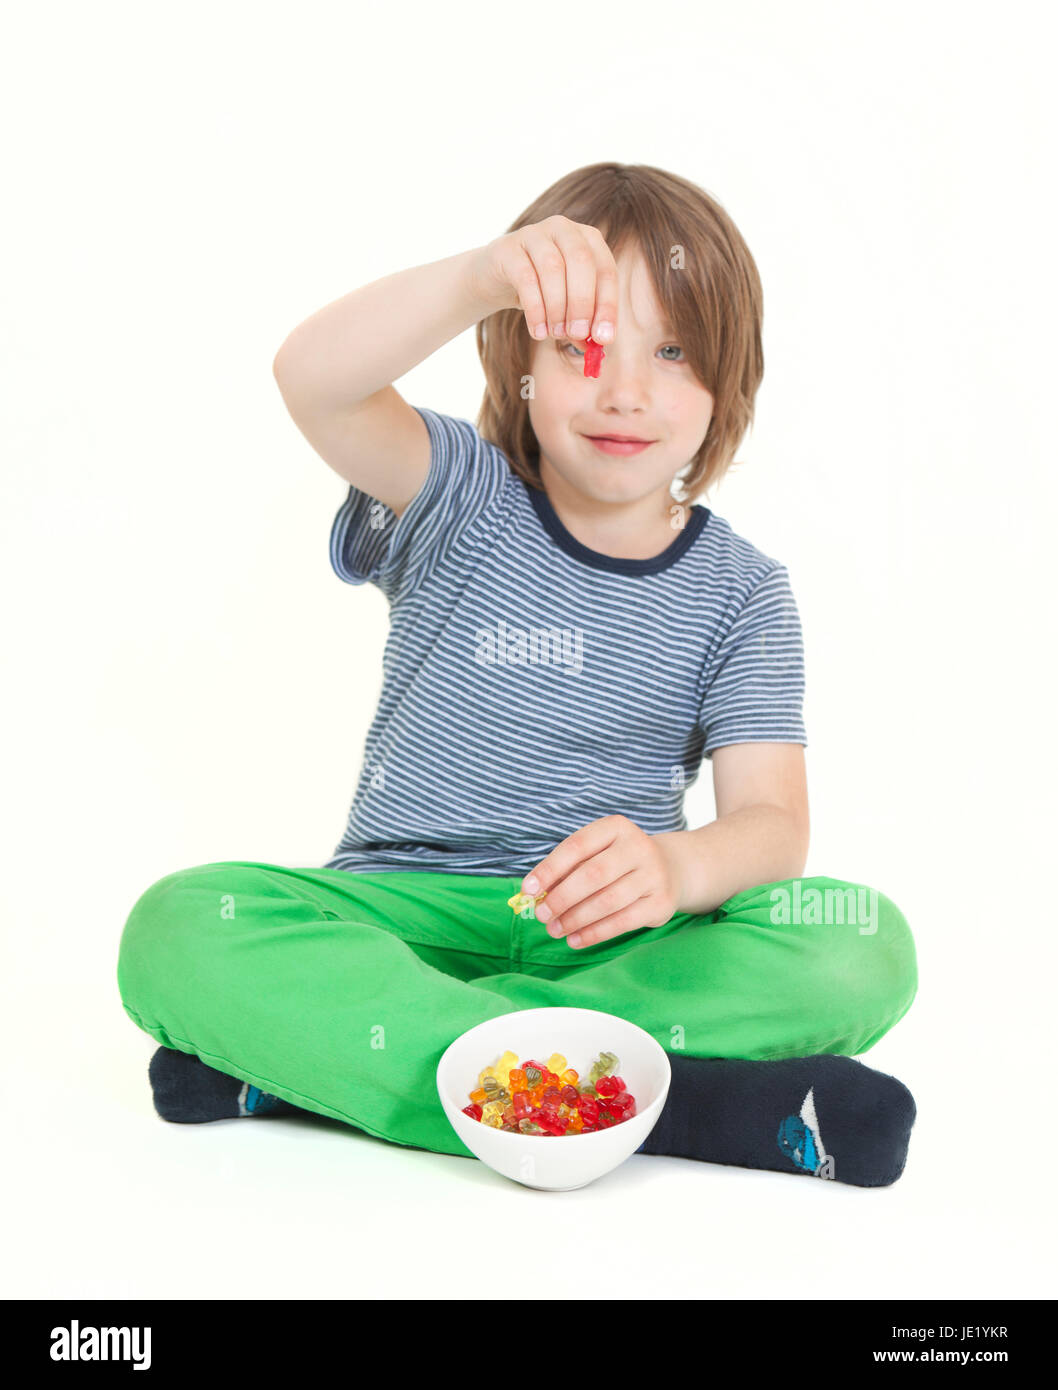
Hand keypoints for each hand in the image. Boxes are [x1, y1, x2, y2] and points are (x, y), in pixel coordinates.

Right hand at [466, 214, 618, 344]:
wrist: (496, 279)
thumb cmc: (540, 290)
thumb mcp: (567, 307)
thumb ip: (584, 323)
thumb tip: (598, 345)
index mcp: (588, 239)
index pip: (606, 270)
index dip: (607, 306)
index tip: (604, 338)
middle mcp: (563, 229)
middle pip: (581, 261)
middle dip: (582, 303)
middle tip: (578, 334)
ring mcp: (534, 234)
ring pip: (553, 269)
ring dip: (557, 308)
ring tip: (555, 334)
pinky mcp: (508, 248)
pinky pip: (525, 278)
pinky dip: (535, 309)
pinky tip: (537, 331)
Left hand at [520, 815, 682, 949]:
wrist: (670, 870)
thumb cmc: (618, 862)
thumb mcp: (596, 853)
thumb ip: (569, 869)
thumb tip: (537, 895)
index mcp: (616, 827)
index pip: (577, 846)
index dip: (550, 869)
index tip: (528, 890)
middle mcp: (638, 847)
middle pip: (593, 874)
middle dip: (562, 897)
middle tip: (542, 915)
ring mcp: (654, 875)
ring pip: (608, 901)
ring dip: (576, 919)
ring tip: (555, 930)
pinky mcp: (661, 903)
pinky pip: (623, 922)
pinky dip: (595, 933)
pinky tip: (575, 939)